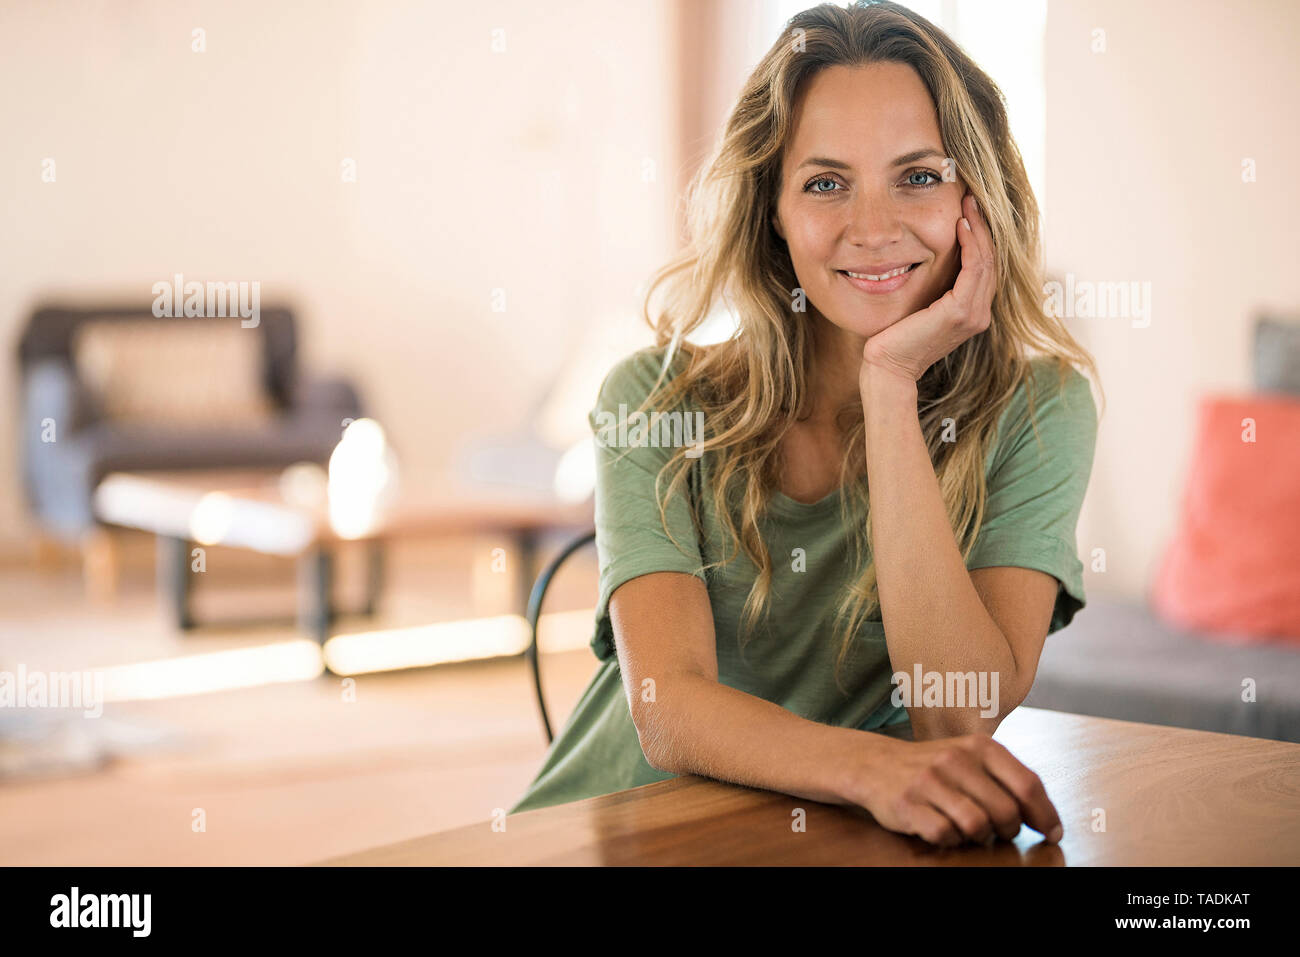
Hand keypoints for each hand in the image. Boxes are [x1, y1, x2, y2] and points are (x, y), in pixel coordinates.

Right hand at [849, 733, 1063, 847]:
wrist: (874, 764)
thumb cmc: (933, 767)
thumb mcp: (971, 758)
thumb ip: (1006, 778)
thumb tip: (1045, 816)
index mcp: (979, 745)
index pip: (1027, 783)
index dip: (1046, 814)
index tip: (1052, 833)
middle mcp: (956, 758)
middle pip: (1006, 811)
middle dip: (1011, 829)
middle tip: (1002, 832)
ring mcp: (930, 781)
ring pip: (978, 825)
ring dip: (980, 836)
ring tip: (971, 830)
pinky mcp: (908, 803)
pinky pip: (945, 834)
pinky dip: (950, 839)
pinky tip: (944, 829)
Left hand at [858, 192, 995, 389]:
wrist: (886, 365)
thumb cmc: (895, 337)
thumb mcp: (920, 307)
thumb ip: (934, 289)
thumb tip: (930, 259)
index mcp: (971, 312)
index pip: (983, 267)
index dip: (980, 236)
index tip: (968, 209)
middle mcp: (979, 314)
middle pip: (990, 260)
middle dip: (983, 226)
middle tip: (971, 197)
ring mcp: (973, 315)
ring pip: (985, 261)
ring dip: (978, 229)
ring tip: (968, 204)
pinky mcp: (960, 313)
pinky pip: (973, 270)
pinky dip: (970, 245)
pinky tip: (960, 226)